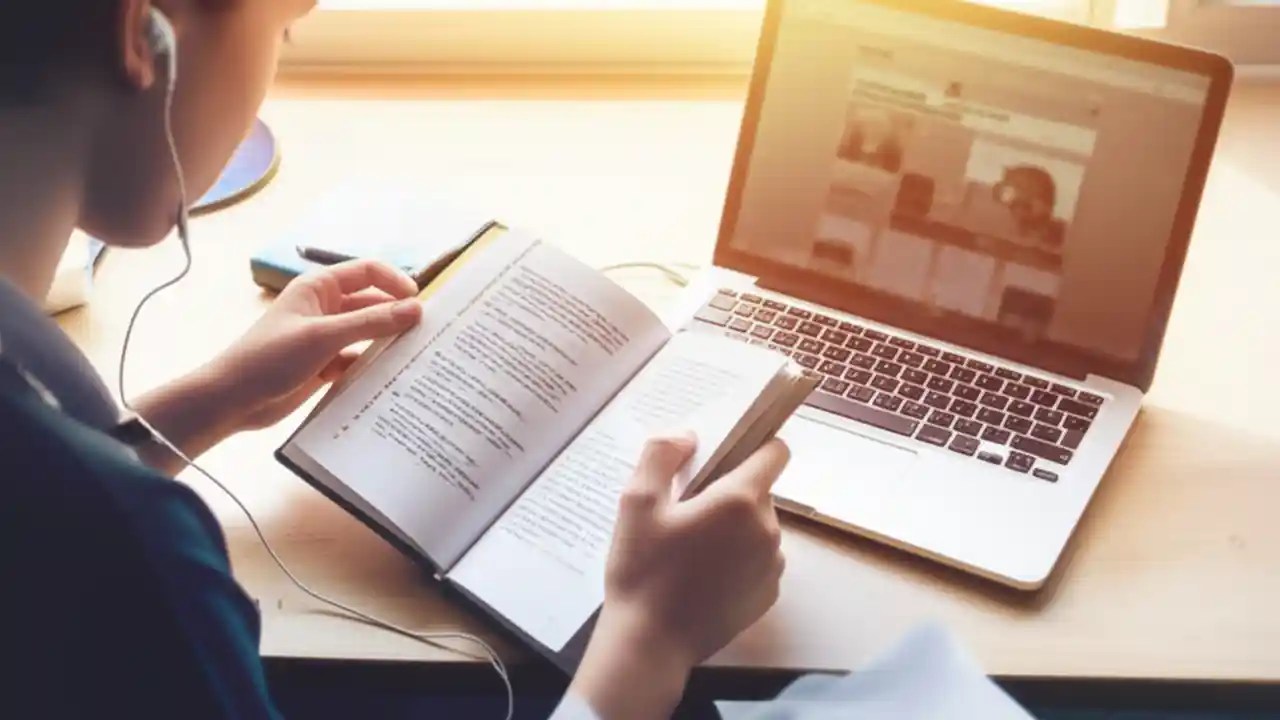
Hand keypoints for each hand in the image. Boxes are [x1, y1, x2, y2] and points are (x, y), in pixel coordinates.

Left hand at [207, 259, 422, 429]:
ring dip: (388, 342)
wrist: (232, 400)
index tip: (420, 304)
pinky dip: (374, 366)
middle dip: (398, 315)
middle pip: (372, 303)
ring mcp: (326, 338)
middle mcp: (326, 308)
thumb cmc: (270, 358)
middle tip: (429, 335)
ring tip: (419, 356)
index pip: (367, 272)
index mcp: (320, 287)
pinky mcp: (326, 364)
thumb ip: (371, 323)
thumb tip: (416, 309)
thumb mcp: (324, 336)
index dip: (395, 282)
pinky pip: (359, 359)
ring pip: (368, 333)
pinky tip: (394, 378)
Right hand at [569, 433, 789, 719]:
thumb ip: (661, 455)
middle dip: (729, 493)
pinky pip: (759, 560)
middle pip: (759, 491)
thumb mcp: (636, 502)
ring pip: (759, 527)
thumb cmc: (641, 571)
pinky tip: (703, 575)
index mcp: (740, 500)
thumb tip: (687, 436)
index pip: (775, 452)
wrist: (650, 644)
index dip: (754, 446)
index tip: (726, 455)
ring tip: (691, 549)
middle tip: (687, 512)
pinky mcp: (768, 595)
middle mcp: (767, 529)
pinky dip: (738, 560)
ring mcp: (772, 565)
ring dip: (734, 528)